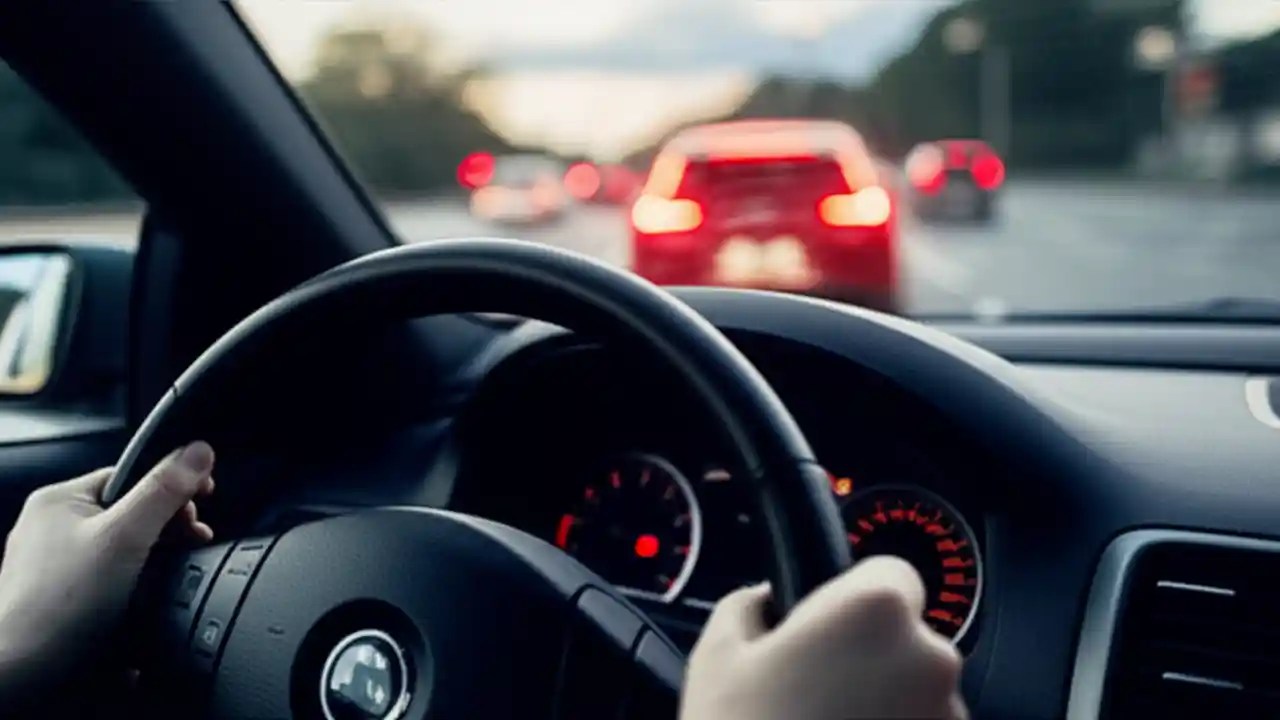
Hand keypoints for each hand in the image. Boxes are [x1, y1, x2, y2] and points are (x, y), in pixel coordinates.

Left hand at [0, 442, 215, 700]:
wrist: (25, 672)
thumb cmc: (61, 605)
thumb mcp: (126, 536)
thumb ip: (164, 491)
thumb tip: (198, 450)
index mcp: (59, 500)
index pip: (131, 476)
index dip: (171, 488)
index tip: (203, 499)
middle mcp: (51, 528)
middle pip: (129, 511)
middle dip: (167, 526)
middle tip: (193, 541)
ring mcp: (54, 565)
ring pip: (120, 547)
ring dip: (153, 557)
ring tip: (171, 573)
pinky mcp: (62, 597)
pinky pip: (108, 577)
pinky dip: (131, 584)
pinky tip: (144, 598)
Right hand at [681, 556, 965, 719]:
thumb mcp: (715, 655)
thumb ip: (750, 604)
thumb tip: (768, 601)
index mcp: (874, 611)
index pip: (890, 571)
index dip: (851, 595)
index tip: (824, 624)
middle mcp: (930, 660)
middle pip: (906, 639)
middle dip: (866, 659)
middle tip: (809, 693)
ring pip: (917, 696)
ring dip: (883, 709)